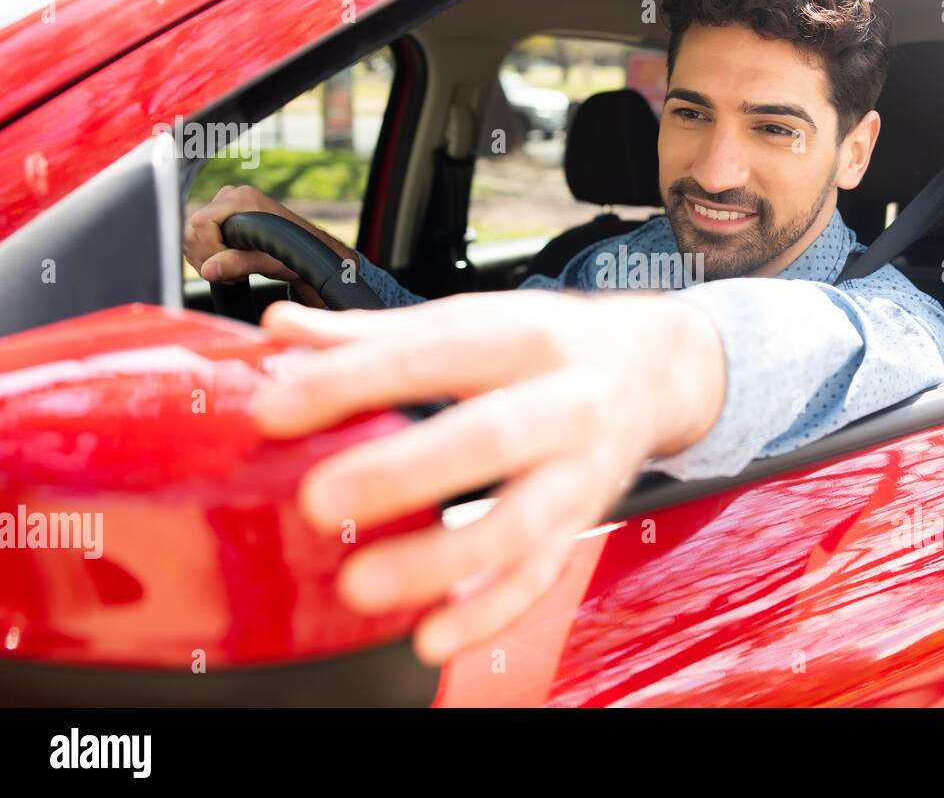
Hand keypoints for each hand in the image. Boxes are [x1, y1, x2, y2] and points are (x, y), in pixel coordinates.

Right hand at [184, 185, 356, 301]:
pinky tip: (227, 264)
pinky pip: (197, 239)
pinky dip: (207, 257)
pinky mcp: (220, 217)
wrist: (304, 251)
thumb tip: (209, 270)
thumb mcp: (268, 261)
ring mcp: (223, 205)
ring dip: (207, 260)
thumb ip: (239, 264)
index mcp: (242, 198)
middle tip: (231, 273)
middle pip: (193, 230)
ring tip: (233, 270)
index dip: (208, 249)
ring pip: (192, 237)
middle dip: (207, 258)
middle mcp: (230, 196)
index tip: (226, 265)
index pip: (202, 222)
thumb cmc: (293, 253)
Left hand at [250, 289, 725, 664]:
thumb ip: (377, 332)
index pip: (430, 354)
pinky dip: (489, 611)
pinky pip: (540, 576)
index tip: (278, 410)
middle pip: (490, 437)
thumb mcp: (476, 319)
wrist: (653, 371)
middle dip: (404, 472)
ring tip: (362, 586)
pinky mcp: (583, 520)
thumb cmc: (551, 344)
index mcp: (523, 337)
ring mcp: (579, 470)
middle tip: (320, 501)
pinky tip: (433, 636)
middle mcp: (563, 402)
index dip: (352, 380)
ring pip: (520, 523)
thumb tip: (283, 333)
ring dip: (442, 560)